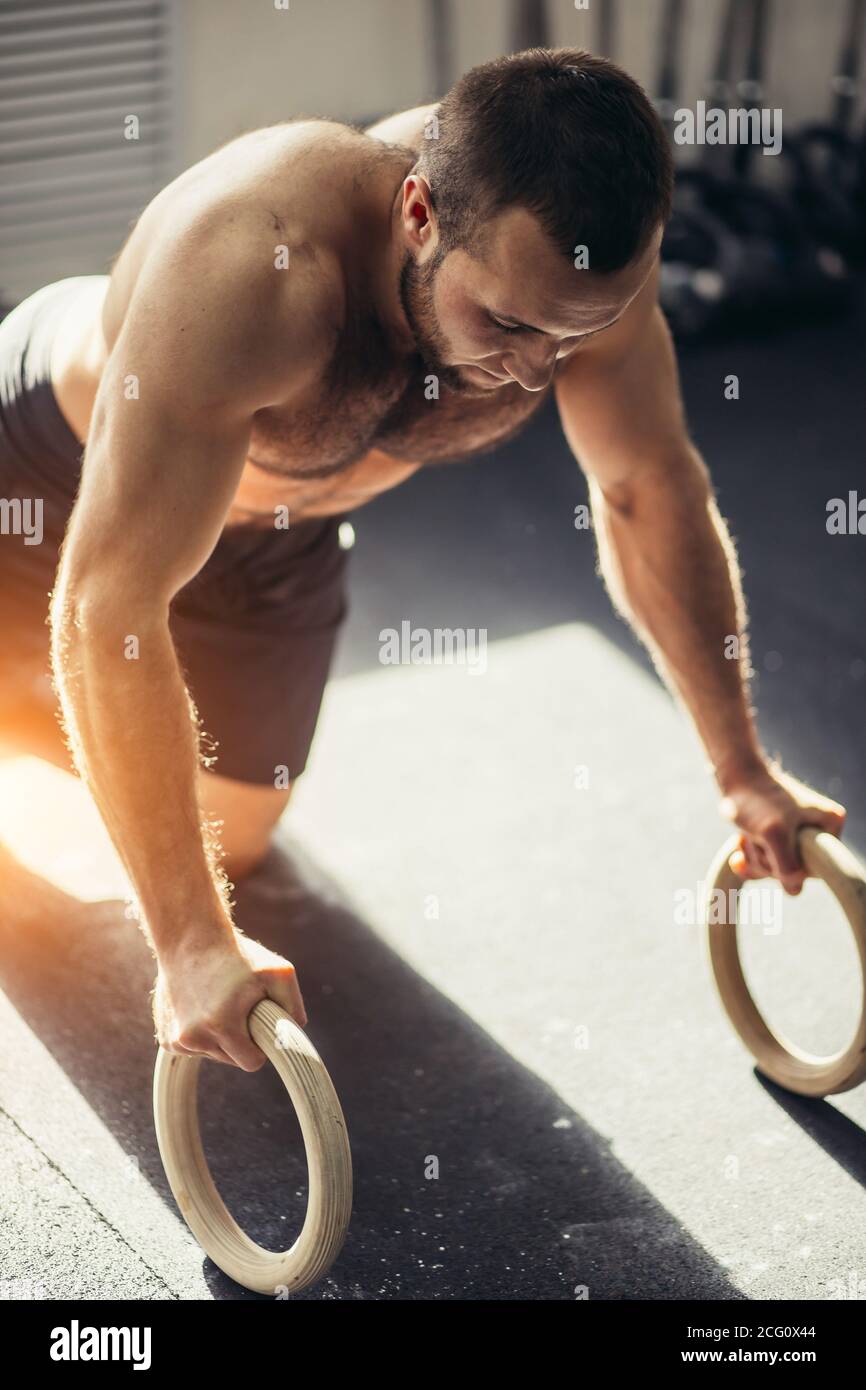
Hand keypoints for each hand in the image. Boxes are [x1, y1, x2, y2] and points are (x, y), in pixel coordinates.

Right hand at [152, 929, 306, 1069]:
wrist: (190, 938)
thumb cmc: (237, 954)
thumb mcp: (278, 972)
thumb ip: (293, 1005)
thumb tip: (296, 1032)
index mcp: (221, 1026)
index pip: (251, 1062)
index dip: (260, 1045)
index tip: (259, 1025)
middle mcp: (193, 1038)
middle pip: (232, 1060)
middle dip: (240, 1039)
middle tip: (238, 1005)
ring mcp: (175, 1039)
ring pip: (212, 1053)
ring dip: (220, 1035)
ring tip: (218, 1001)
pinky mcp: (164, 1036)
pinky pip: (194, 1047)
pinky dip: (202, 1032)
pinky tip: (201, 1005)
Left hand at [719, 759, 845, 895]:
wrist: (735, 779)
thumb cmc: (756, 801)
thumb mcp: (774, 834)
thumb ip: (788, 867)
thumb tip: (794, 890)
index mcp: (831, 825)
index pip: (817, 869)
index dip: (792, 864)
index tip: (776, 840)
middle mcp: (821, 834)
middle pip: (797, 872)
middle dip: (770, 860)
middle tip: (759, 834)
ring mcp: (799, 840)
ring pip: (778, 871)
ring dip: (757, 857)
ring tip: (750, 833)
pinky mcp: (779, 843)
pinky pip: (766, 868)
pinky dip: (750, 860)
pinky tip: (740, 846)